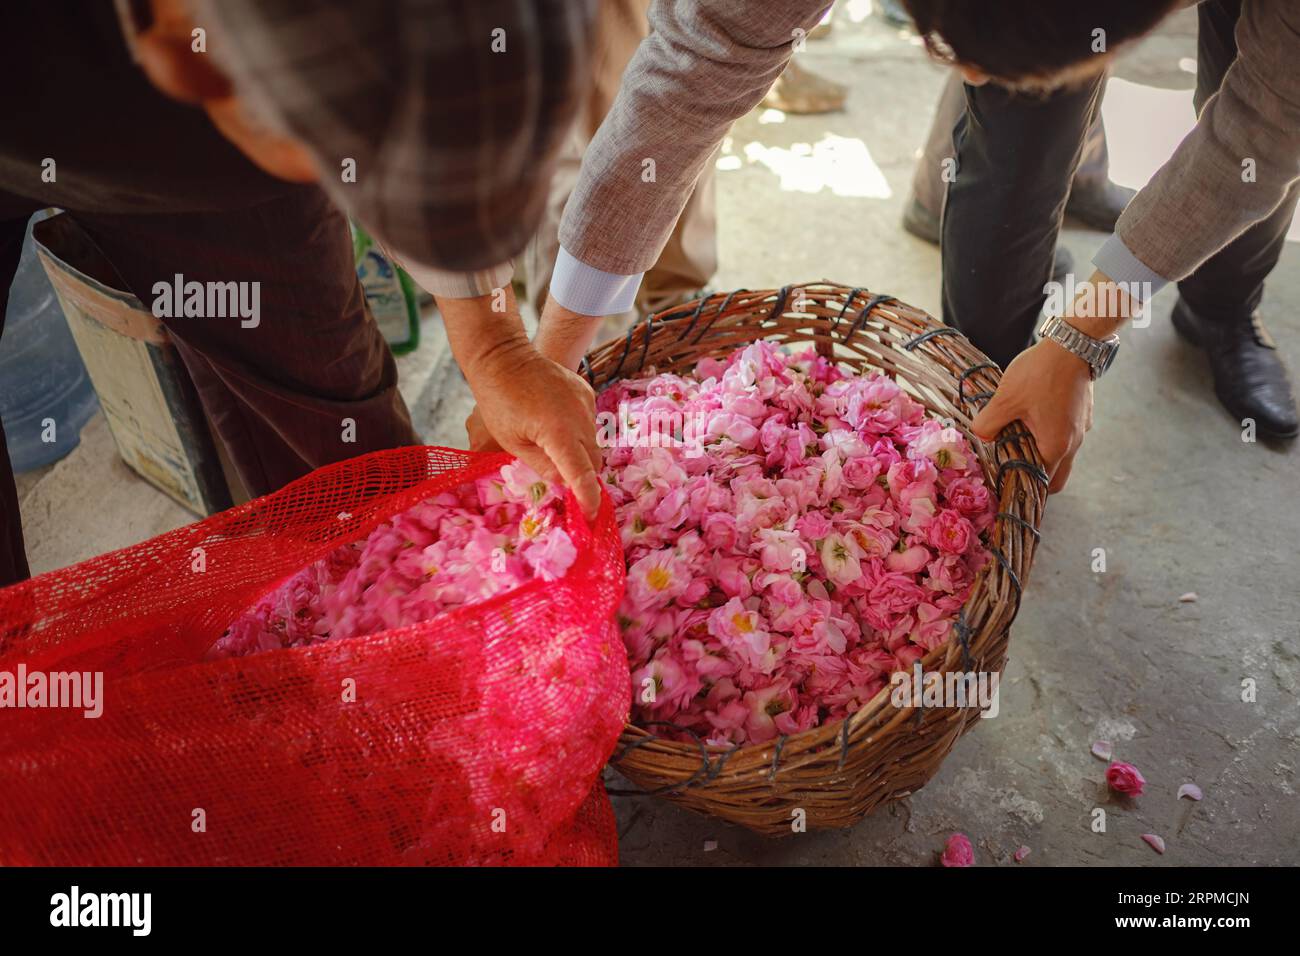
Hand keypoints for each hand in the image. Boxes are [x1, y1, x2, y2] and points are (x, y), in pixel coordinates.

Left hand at [464, 338, 603, 519]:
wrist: (503, 358)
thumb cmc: (499, 403)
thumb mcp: (514, 443)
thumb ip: (543, 467)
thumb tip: (565, 483)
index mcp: (559, 433)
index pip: (582, 474)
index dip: (588, 498)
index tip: (591, 516)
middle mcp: (579, 417)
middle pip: (593, 461)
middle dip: (583, 476)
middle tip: (565, 484)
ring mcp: (586, 402)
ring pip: (594, 442)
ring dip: (580, 454)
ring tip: (553, 448)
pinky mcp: (586, 391)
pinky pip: (590, 422)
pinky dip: (579, 433)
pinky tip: (556, 425)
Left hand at [972, 339, 1093, 492]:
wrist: (1072, 344)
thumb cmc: (1040, 374)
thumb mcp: (1005, 400)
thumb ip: (988, 424)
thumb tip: (982, 437)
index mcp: (1056, 446)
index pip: (1044, 484)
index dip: (1024, 484)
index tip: (1006, 478)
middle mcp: (1074, 443)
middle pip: (1055, 474)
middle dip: (1034, 472)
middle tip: (1011, 459)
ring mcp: (1081, 428)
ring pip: (1061, 453)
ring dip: (1040, 450)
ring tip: (1017, 433)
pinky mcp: (1082, 414)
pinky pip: (1065, 434)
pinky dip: (1050, 434)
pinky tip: (1031, 416)